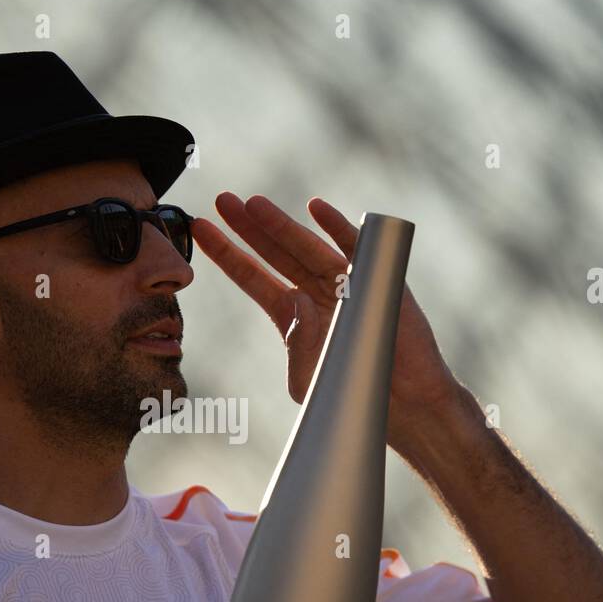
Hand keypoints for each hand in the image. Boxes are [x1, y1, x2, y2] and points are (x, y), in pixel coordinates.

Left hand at [191, 192, 460, 422]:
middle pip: (275, 254)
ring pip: (306, 247)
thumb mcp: (306, 378)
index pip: (253, 277)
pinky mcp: (377, 279)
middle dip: (247, 228)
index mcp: (293, 314)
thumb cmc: (350, 391)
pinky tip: (315, 209)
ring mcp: (346, 281)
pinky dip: (337, 228)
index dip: (227, 253)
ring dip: (279, 225)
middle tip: (221, 200)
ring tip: (252, 205)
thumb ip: (294, 345)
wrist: (402, 401)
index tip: (200, 228)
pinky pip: (355, 248)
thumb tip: (297, 301)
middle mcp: (315, 291)